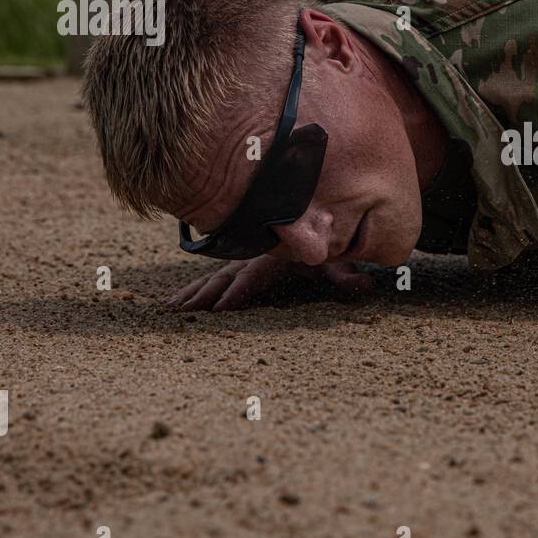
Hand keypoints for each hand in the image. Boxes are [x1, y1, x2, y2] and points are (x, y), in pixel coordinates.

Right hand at [167, 256, 372, 311]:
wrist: (320, 225)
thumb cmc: (330, 249)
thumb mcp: (339, 263)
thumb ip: (348, 276)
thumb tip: (367, 286)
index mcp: (275, 257)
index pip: (252, 275)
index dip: (237, 291)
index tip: (220, 309)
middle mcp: (256, 257)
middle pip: (225, 276)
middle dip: (203, 294)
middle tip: (181, 313)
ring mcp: (245, 260)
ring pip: (214, 276)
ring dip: (193, 292)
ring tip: (170, 309)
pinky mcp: (241, 264)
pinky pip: (215, 276)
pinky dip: (195, 287)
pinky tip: (176, 301)